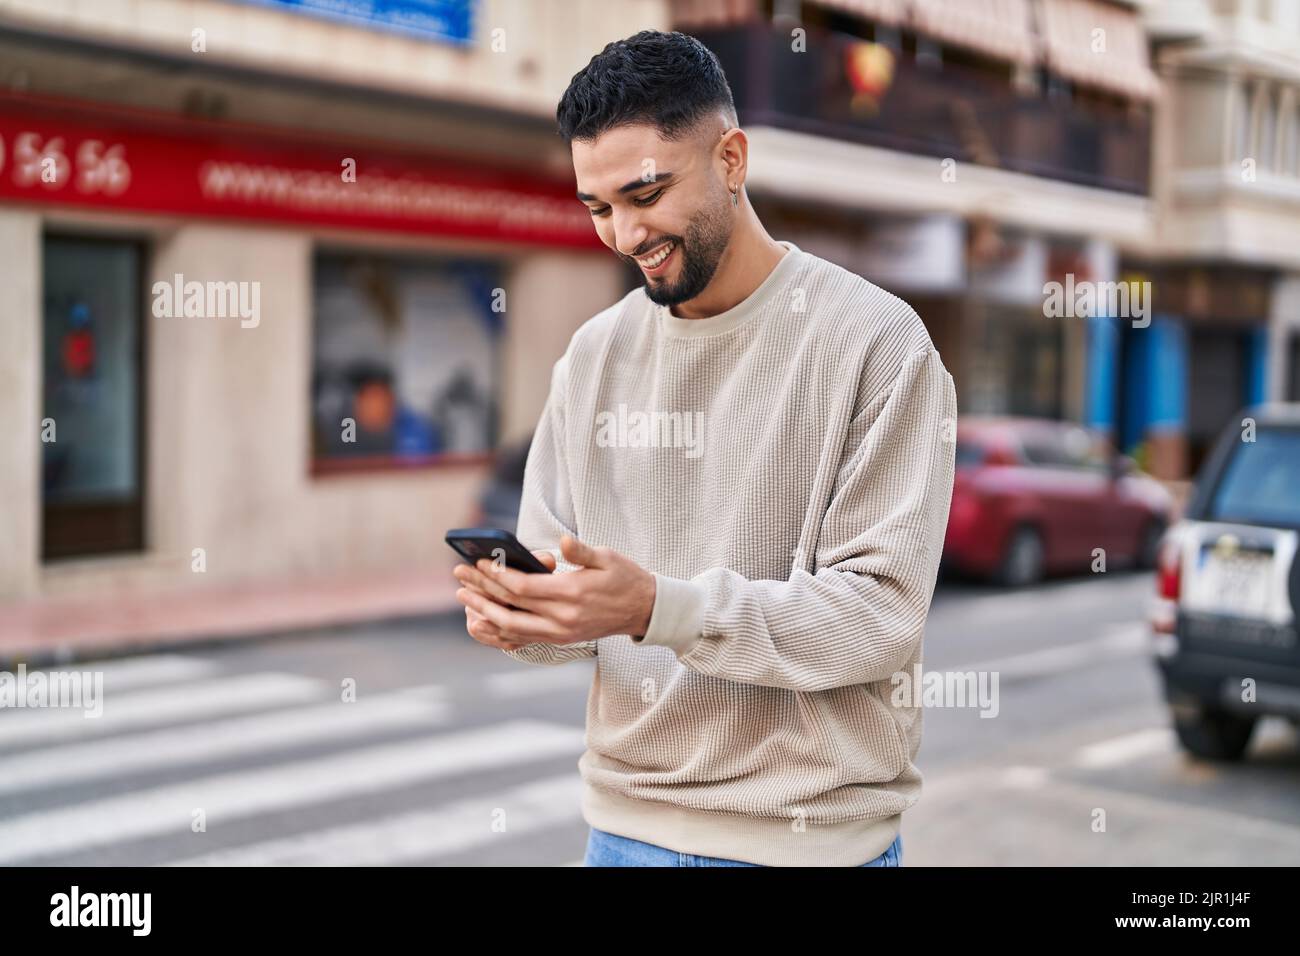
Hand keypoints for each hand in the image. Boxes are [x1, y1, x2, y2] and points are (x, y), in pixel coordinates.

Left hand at [453, 534, 656, 646]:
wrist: (644, 610)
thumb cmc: (625, 578)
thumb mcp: (607, 557)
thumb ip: (581, 551)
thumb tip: (563, 541)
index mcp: (571, 594)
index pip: (522, 587)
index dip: (497, 575)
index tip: (478, 562)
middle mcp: (562, 618)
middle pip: (511, 606)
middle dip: (482, 591)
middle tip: (459, 578)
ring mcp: (560, 633)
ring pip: (512, 627)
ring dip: (485, 612)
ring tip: (465, 598)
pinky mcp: (561, 639)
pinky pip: (523, 638)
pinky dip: (500, 631)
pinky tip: (484, 621)